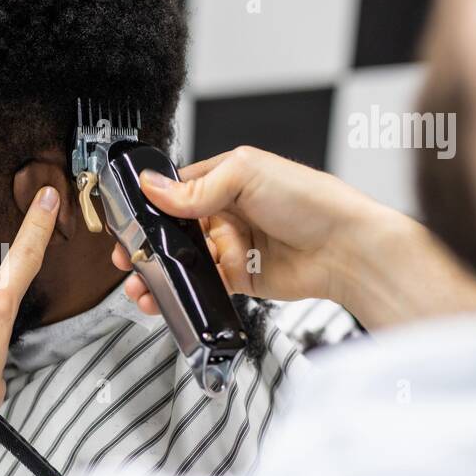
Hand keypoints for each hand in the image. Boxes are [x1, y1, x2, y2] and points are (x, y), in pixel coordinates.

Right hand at [112, 146, 475, 328]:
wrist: (348, 249)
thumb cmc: (312, 201)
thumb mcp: (247, 176)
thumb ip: (197, 187)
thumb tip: (155, 188)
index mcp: (225, 180)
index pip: (174, 192)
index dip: (148, 208)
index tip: (128, 224)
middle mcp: (226, 212)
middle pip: (173, 231)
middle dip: (148, 248)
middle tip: (129, 261)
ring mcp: (232, 246)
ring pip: (184, 262)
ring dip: (159, 275)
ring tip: (142, 288)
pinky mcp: (240, 278)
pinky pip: (203, 286)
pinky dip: (183, 294)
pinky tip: (167, 299)